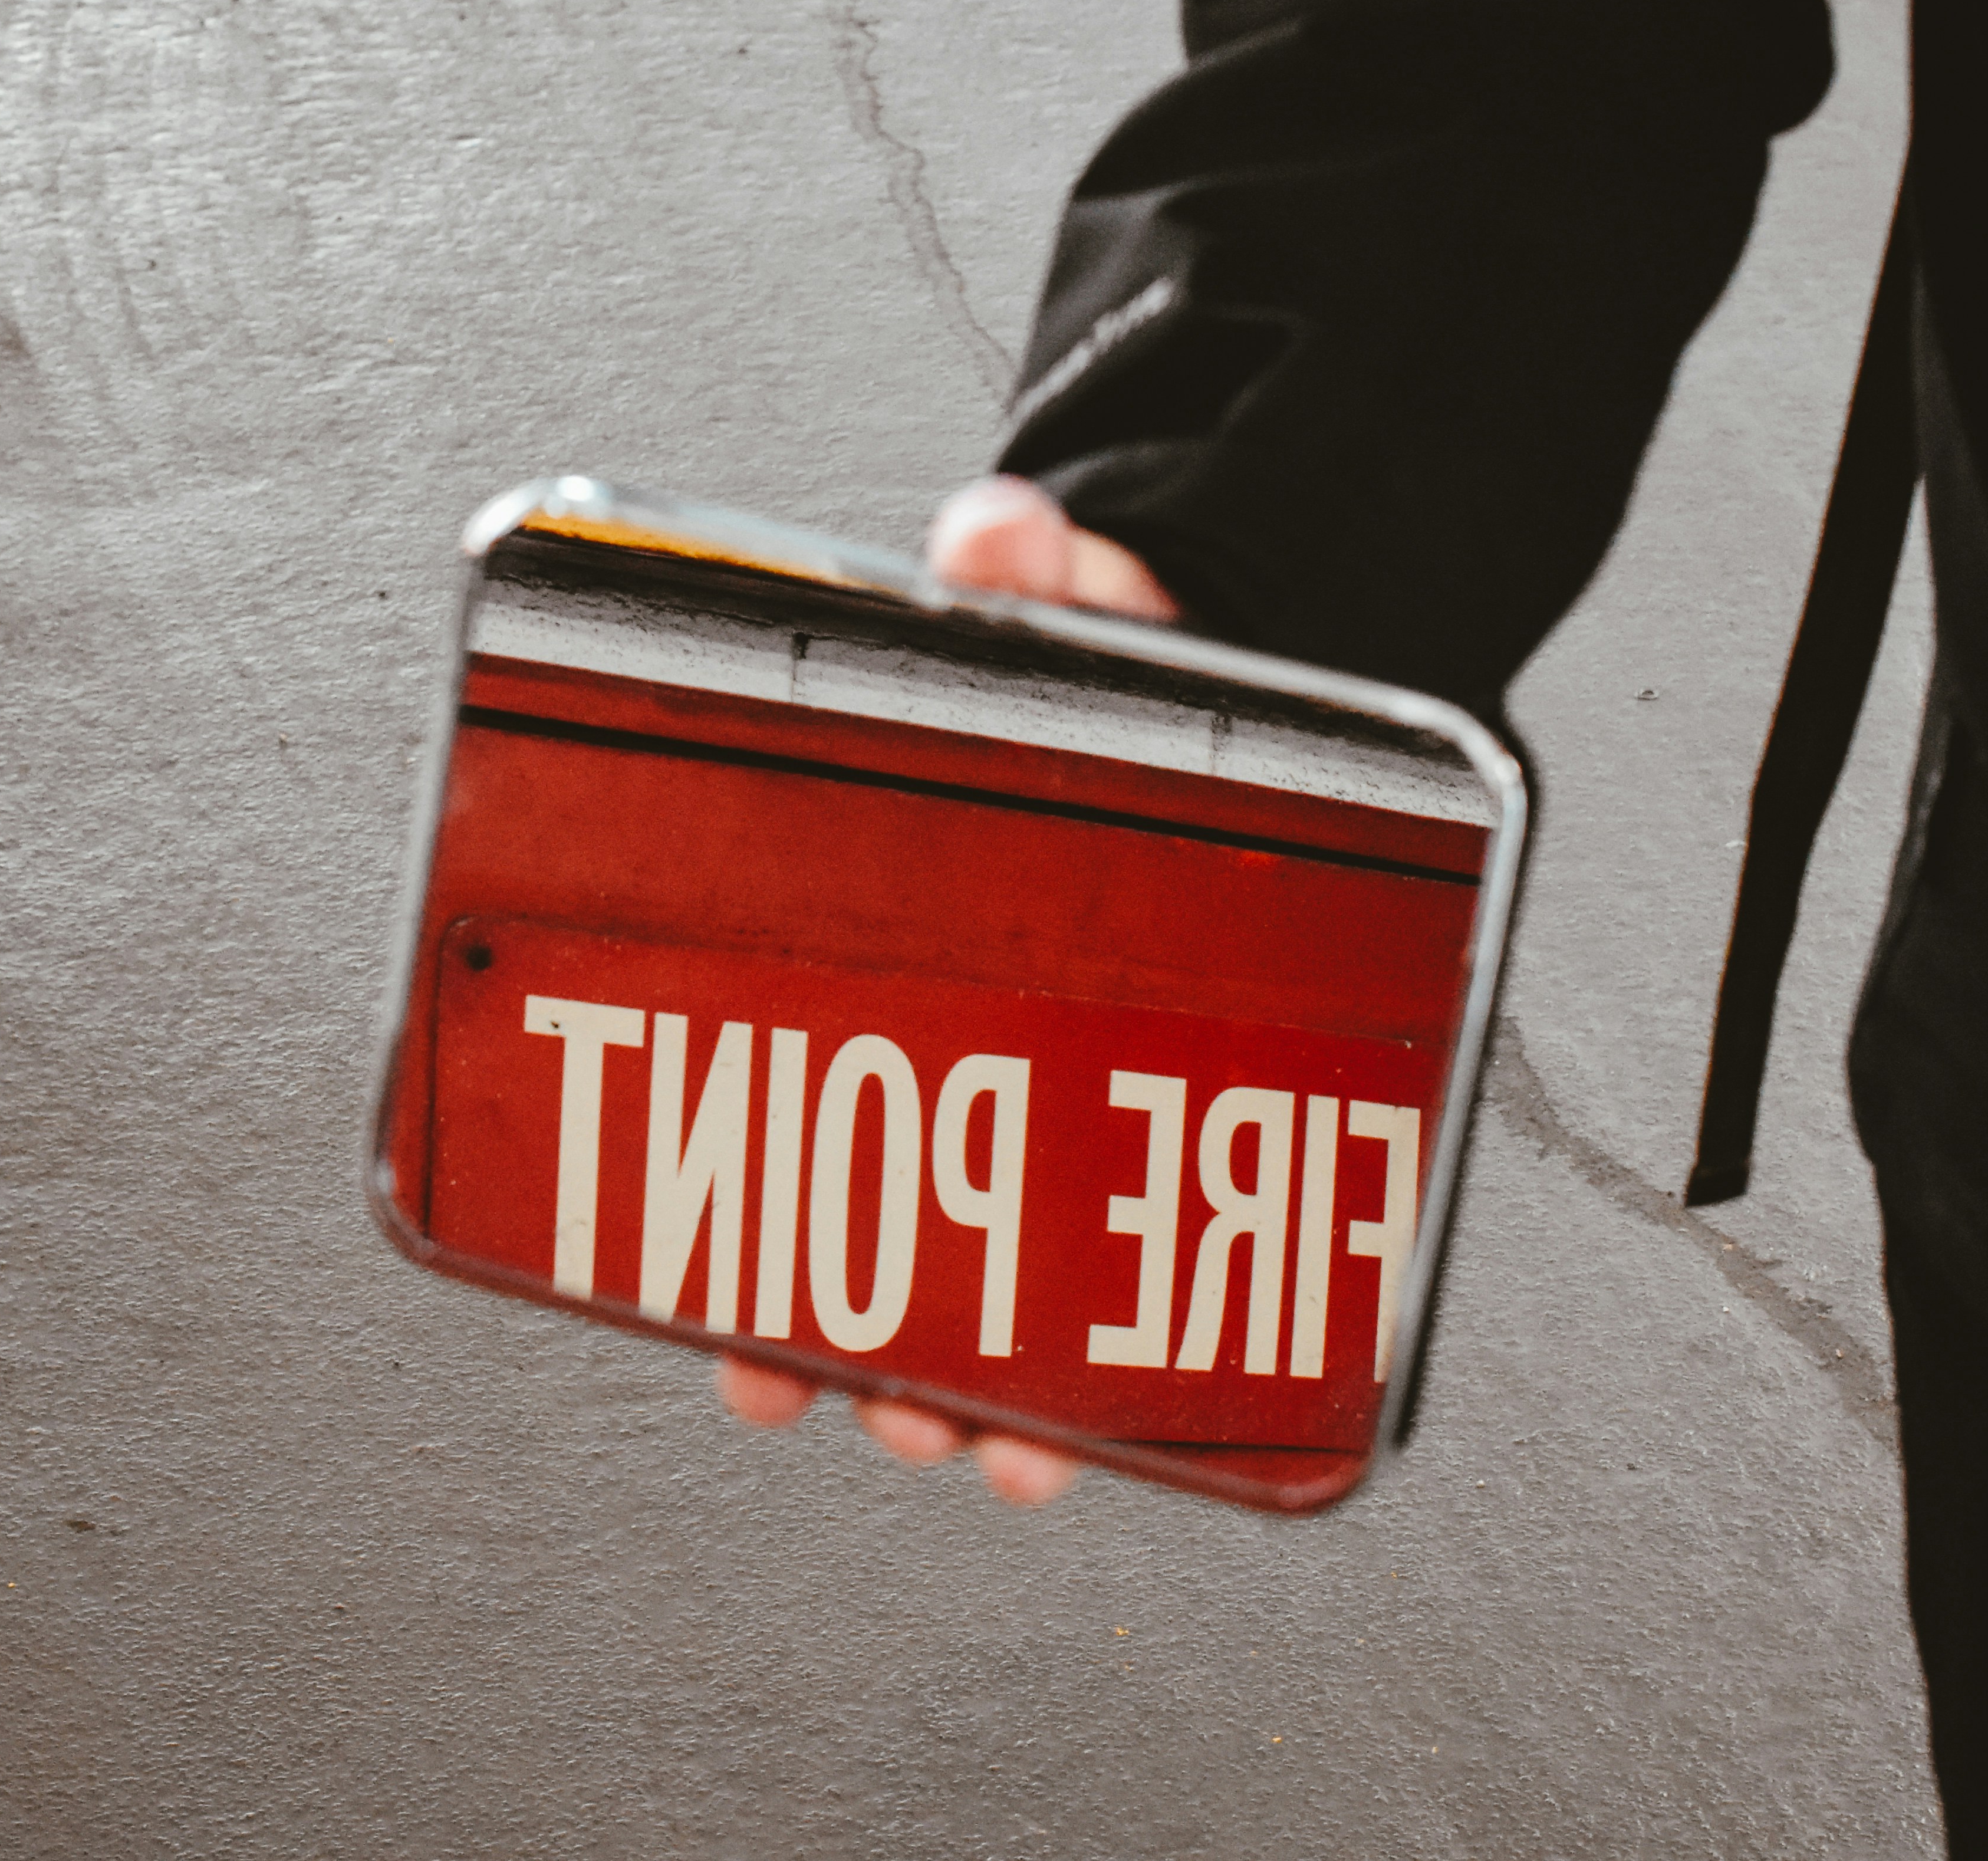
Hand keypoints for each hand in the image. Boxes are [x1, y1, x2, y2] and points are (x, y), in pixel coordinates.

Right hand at [718, 479, 1177, 1503]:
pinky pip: (1154, 1250)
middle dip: (870, 1346)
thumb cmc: (1118, 677)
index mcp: (908, 948)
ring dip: (993, 1384)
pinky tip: (1145, 1411)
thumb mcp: (1073, 620)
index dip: (755, 1244)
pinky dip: (1136, 1350)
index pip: (799, 1109)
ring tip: (999, 1452)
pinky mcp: (1189, 1102)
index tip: (746, 1345)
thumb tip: (998, 535)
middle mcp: (969, 1043)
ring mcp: (1077, 1090)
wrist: (1241, 695)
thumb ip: (1032, 579)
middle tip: (875, 1411)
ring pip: (1008, 1278)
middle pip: (883, 1232)